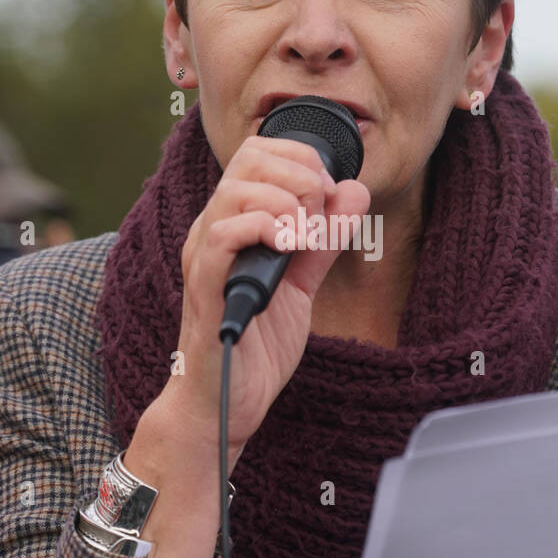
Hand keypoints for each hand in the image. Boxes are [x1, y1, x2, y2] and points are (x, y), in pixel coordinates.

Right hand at [154, 133, 369, 448]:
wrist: (226, 404)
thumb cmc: (255, 345)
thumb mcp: (302, 284)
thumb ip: (324, 240)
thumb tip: (353, 192)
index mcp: (234, 223)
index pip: (258, 153)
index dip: (302, 158)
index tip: (330, 193)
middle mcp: (212, 230)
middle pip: (248, 158)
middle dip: (300, 174)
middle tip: (321, 214)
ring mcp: (204, 256)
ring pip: (236, 190)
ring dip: (287, 203)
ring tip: (306, 238)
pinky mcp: (204, 287)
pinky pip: (222, 235)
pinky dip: (264, 229)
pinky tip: (289, 249)